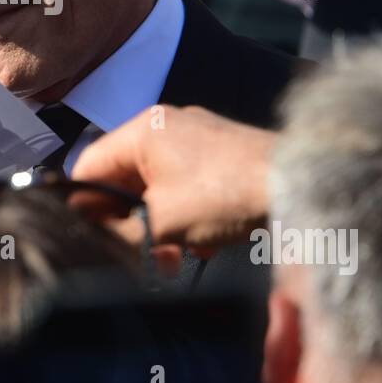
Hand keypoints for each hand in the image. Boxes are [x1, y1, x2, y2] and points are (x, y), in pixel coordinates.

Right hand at [72, 105, 273, 254]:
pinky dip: (185, 213)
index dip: (84, 205)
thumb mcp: (160, 220)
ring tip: (176, 257)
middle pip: (123, 178)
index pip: (89, 165)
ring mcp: (194, 135)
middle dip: (129, 222)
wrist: (297, 184)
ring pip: (155, 185)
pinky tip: (203, 242)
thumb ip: (117, 227)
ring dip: (158, 224)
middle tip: (142, 257)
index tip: (96, 238)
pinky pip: (184, 183)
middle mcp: (164, 125)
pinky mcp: (220, 150)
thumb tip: (93, 230)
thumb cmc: (222, 196)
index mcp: (142, 131)